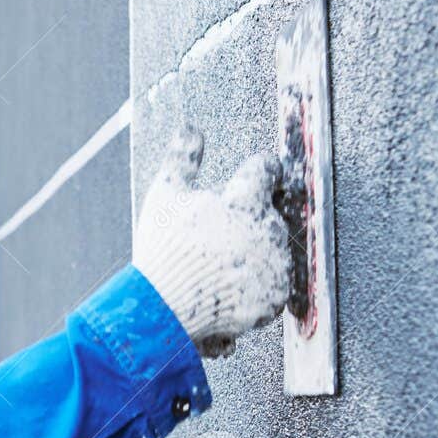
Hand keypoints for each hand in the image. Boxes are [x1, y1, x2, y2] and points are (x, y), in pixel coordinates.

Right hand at [133, 126, 291, 357]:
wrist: (164, 309)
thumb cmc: (161, 251)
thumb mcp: (164, 196)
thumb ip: (183, 158)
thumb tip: (190, 127)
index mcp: (243, 200)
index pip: (264, 170)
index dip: (260, 169)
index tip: (258, 172)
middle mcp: (266, 230)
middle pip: (269, 214)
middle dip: (250, 220)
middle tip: (220, 235)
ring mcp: (274, 265)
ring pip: (272, 249)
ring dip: (254, 252)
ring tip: (219, 264)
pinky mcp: (275, 297)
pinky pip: (272, 284)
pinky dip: (255, 285)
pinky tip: (228, 286)